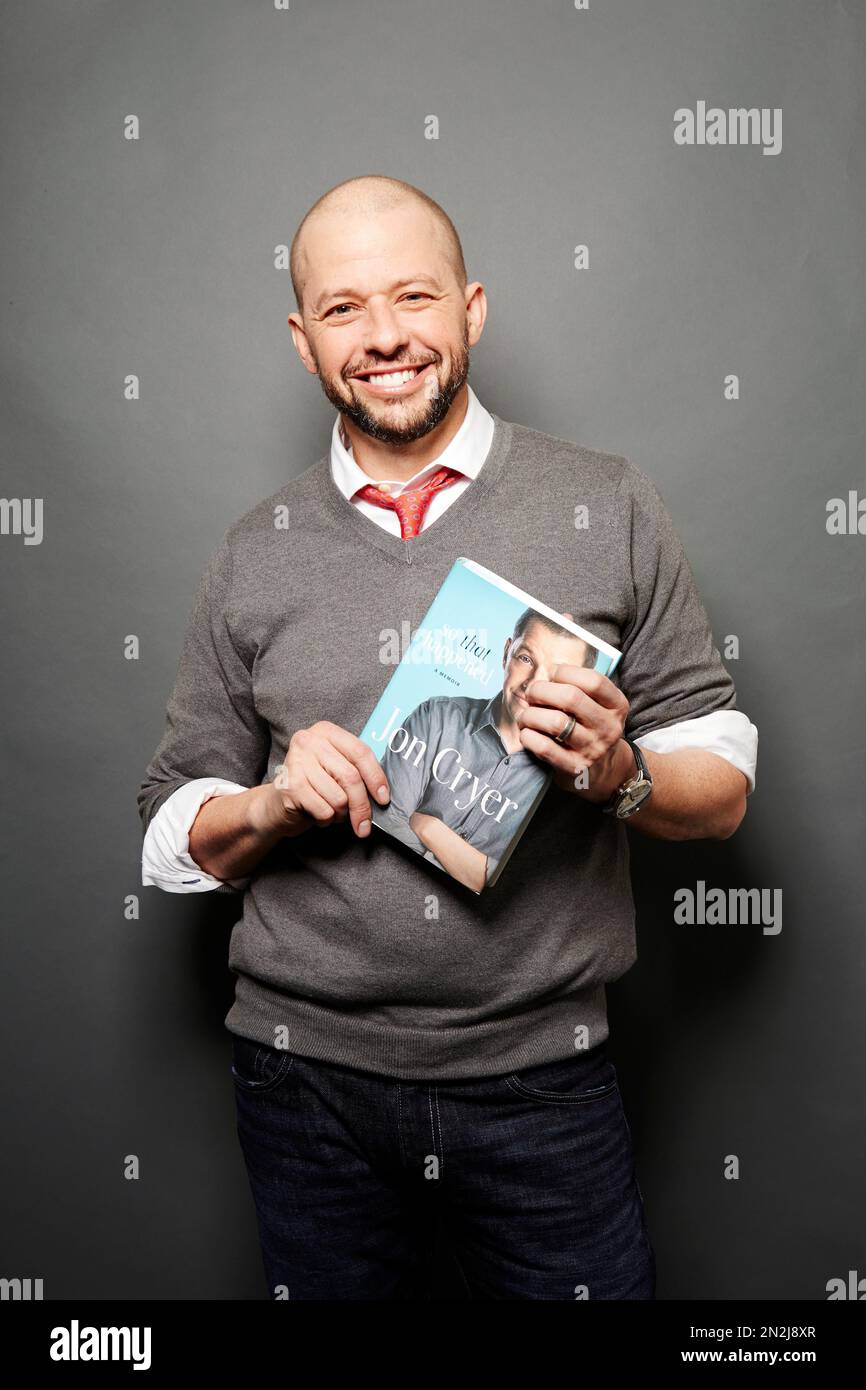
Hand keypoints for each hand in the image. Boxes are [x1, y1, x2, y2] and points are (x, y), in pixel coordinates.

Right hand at [254, 721, 389, 838]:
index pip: (360, 752)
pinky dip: (325, 820)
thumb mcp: (335, 769)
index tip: (384, 799)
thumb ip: (356, 770)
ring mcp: (296, 762)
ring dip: (340, 814)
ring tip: (330, 810)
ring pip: (339, 798)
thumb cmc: (313, 786)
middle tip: (364, 826)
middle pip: (351, 777)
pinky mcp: (290, 785)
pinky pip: (324, 810)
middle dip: (362, 806)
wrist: (276, 805)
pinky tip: (315, 814)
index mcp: (326, 731)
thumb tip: (384, 794)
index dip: (376, 778)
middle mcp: (308, 741)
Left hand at [515, 613, 631, 802]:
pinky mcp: (575, 769)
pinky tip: (527, 733)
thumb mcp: (596, 700)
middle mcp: (609, 726)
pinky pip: (545, 749)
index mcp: (617, 704)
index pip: (592, 680)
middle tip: (530, 693)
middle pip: (570, 699)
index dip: (566, 673)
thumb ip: (579, 668)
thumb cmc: (590, 723)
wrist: (605, 771)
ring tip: (524, 713)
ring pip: (555, 723)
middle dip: (541, 691)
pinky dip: (530, 737)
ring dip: (530, 714)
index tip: (552, 673)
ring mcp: (593, 749)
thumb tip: (565, 616)